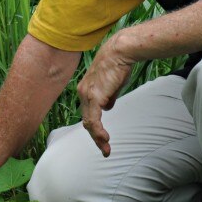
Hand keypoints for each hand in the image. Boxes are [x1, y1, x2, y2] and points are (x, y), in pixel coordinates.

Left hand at [77, 40, 134, 156]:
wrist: (119, 52)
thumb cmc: (118, 65)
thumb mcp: (112, 85)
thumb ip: (108, 97)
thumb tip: (108, 108)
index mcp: (86, 89)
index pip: (88, 112)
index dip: (95, 127)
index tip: (103, 138)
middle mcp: (83, 92)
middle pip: (87, 120)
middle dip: (95, 136)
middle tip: (105, 149)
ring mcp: (87, 95)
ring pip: (89, 122)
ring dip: (97, 138)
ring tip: (106, 149)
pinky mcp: (94, 96)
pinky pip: (94, 119)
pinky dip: (98, 131)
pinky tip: (105, 139)